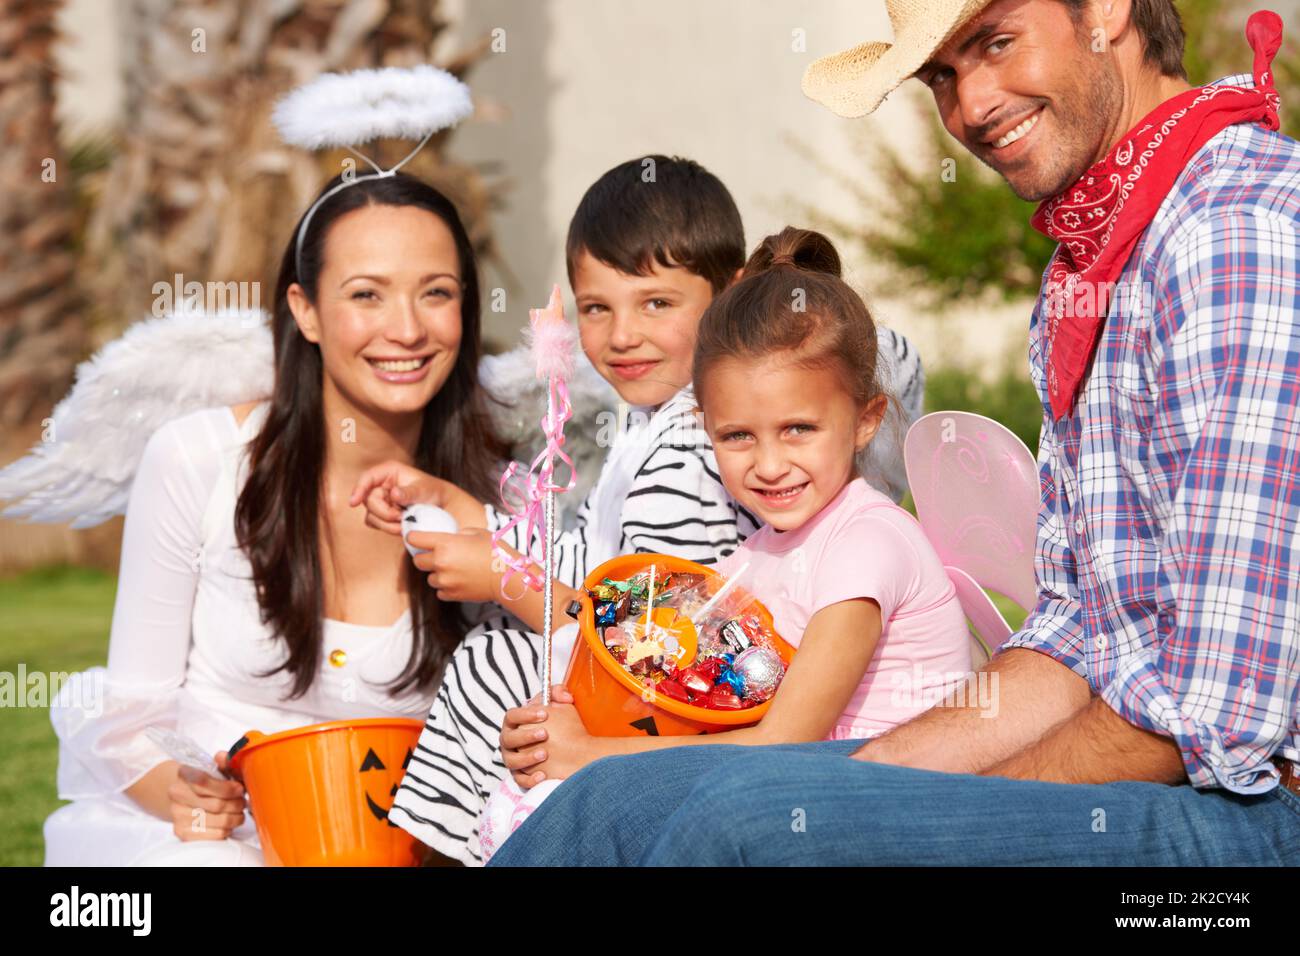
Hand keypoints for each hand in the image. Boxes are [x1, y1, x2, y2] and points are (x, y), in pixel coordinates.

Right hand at [167, 750, 246, 841]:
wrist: (188, 799)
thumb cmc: (210, 783)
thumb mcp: (218, 769)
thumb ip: (225, 762)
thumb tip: (225, 756)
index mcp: (184, 774)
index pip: (204, 782)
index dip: (227, 788)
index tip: (240, 789)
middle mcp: (176, 795)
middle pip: (216, 804)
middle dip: (236, 803)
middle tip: (242, 801)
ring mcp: (177, 815)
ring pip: (219, 821)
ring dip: (236, 817)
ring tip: (238, 812)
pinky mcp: (183, 833)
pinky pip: (216, 835)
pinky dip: (228, 830)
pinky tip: (228, 823)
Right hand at [349, 460, 483, 532]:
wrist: (441, 506)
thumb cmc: (433, 491)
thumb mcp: (424, 490)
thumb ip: (409, 492)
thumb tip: (394, 493)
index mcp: (389, 471)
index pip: (367, 478)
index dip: (358, 489)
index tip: (353, 503)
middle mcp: (381, 485)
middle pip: (368, 501)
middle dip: (384, 513)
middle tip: (401, 516)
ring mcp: (380, 500)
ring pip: (371, 515)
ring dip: (387, 522)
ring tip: (404, 521)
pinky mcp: (381, 514)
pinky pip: (376, 523)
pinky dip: (388, 527)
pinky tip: (401, 525)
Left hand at [412, 528, 499, 602]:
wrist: (508, 577)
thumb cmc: (495, 551)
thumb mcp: (476, 532)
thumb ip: (457, 534)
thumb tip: (448, 537)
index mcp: (445, 544)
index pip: (414, 539)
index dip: (413, 537)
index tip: (417, 538)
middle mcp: (440, 563)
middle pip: (417, 561)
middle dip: (424, 557)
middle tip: (437, 555)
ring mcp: (445, 581)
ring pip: (429, 578)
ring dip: (437, 573)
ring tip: (454, 570)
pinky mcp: (451, 595)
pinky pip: (440, 591)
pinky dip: (446, 587)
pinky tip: (460, 581)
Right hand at [501, 686, 596, 787]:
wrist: (566, 749)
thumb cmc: (556, 724)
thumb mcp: (558, 707)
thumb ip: (559, 693)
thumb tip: (565, 695)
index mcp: (514, 723)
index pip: (512, 716)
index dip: (526, 714)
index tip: (545, 714)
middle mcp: (509, 741)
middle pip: (509, 738)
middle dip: (526, 736)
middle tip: (545, 734)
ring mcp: (512, 759)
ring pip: (512, 761)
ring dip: (527, 758)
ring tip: (545, 754)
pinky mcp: (520, 776)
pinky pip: (520, 780)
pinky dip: (530, 779)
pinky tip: (543, 775)